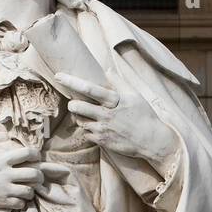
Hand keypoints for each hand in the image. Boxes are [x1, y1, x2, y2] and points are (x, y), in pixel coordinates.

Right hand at [0, 147, 68, 211]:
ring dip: (31, 192)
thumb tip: (11, 148)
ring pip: (30, 191)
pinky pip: (21, 204)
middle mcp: (6, 173)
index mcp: (3, 159)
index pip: (28, 153)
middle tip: (36, 179)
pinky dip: (22, 202)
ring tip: (26, 190)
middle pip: (35, 174)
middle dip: (39, 177)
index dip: (36, 156)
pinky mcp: (1, 202)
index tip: (36, 159)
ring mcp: (4, 189)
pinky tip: (17, 199)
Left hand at [57, 71, 177, 173]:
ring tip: (86, 115)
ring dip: (79, 117)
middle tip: (74, 103)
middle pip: (78, 107)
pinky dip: (87, 129)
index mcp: (114, 101)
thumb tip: (107, 69)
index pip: (89, 89)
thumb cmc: (144, 115)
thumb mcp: (134, 95)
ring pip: (80, 121)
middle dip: (72, 104)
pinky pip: (86, 133)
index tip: (59, 76)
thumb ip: (118, 82)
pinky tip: (94, 126)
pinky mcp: (102, 142)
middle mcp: (107, 115)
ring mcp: (103, 129)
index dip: (72, 81)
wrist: (152, 140)